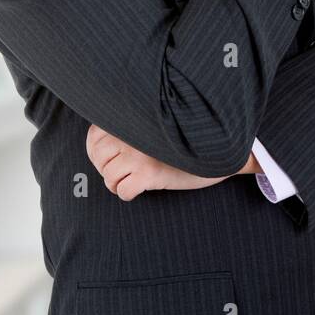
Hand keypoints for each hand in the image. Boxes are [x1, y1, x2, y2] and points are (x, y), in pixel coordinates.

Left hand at [86, 123, 250, 199]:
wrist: (219, 149)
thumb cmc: (187, 136)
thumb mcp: (157, 124)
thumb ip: (133, 126)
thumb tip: (101, 138)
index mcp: (133, 120)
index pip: (94, 135)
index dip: (95, 149)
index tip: (107, 156)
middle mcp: (134, 135)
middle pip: (98, 156)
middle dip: (104, 168)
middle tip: (119, 172)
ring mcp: (141, 155)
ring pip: (108, 175)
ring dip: (115, 183)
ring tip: (129, 181)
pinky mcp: (151, 174)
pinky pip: (124, 190)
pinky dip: (127, 194)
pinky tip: (139, 189)